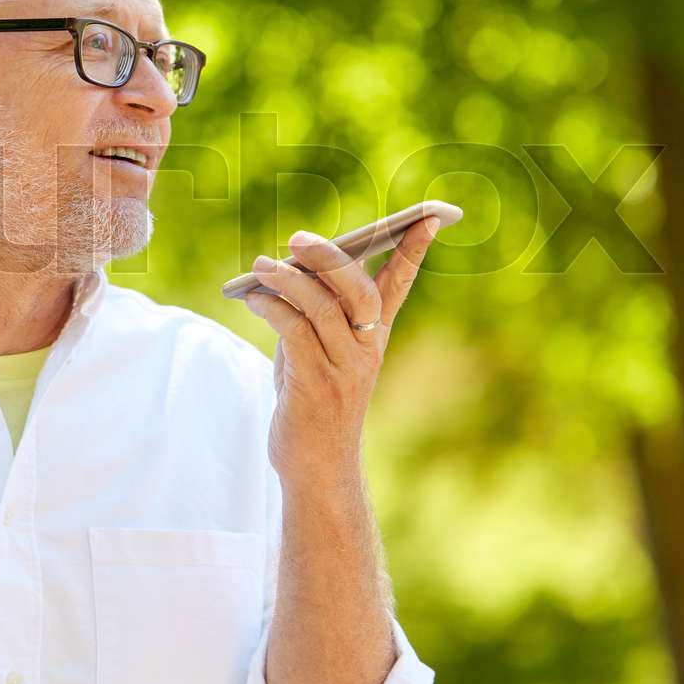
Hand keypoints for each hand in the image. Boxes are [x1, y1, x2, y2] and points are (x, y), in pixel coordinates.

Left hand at [243, 217, 440, 498]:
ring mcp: (345, 368)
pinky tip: (253, 300)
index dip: (414, 249)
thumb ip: (313, 313)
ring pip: (322, 307)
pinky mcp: (317, 385)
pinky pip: (295, 332)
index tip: (430, 214)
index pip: (400, 284)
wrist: (316, 468)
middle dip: (330, 257)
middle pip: (360, 289)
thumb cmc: (312, 403)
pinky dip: (272, 309)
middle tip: (298, 239)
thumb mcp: (318, 352)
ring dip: (287, 280)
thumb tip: (287, 269)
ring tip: (260, 266)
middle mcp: (367, 349)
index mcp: (374, 337)